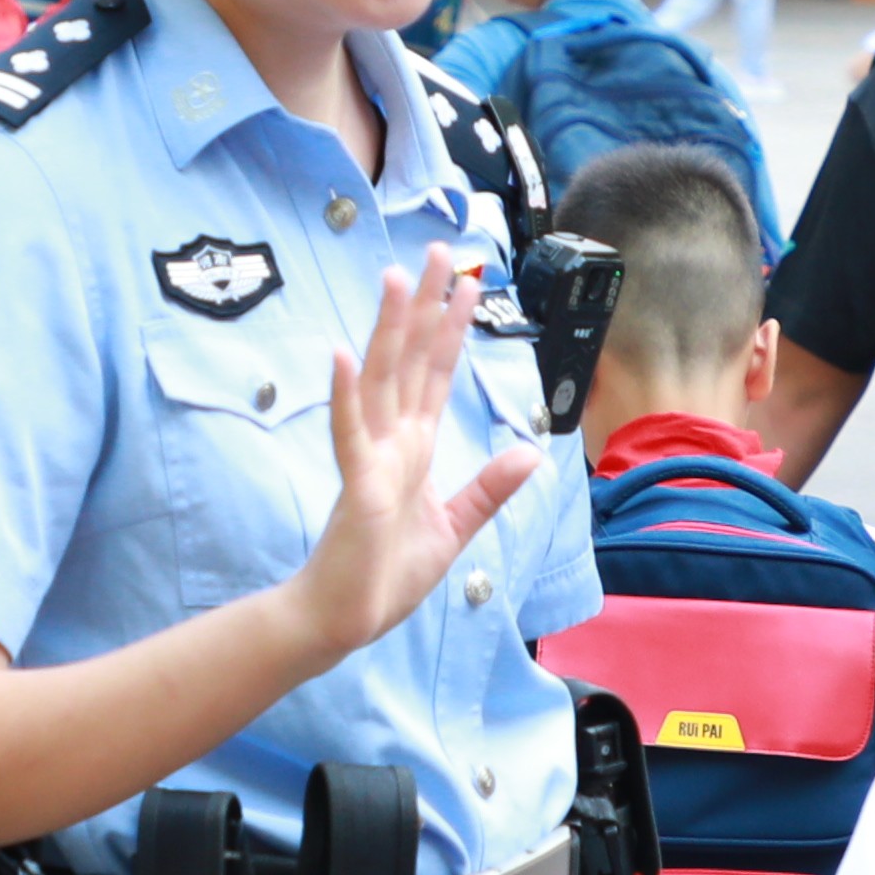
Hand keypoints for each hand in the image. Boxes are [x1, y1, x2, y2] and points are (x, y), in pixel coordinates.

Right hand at [285, 250, 541, 659]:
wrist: (344, 620)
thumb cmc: (386, 576)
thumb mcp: (455, 528)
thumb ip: (489, 489)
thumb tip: (529, 451)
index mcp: (414, 449)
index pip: (436, 375)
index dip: (451, 329)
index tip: (466, 285)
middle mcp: (392, 442)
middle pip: (410, 361)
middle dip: (425, 307)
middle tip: (439, 253)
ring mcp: (371, 459)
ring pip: (382, 381)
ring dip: (389, 330)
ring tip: (396, 280)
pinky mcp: (357, 487)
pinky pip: (350, 434)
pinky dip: (347, 396)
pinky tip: (344, 355)